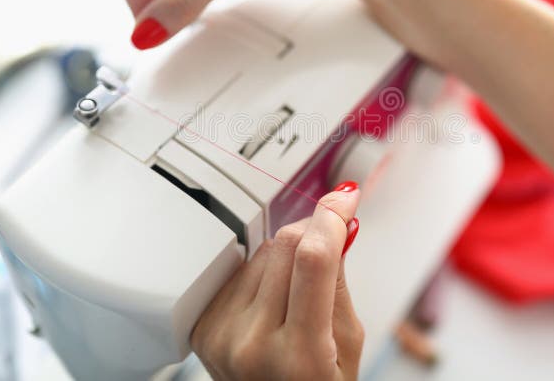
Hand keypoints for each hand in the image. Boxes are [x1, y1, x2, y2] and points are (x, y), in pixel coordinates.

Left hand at [190, 182, 363, 379]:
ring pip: (263, 253)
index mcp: (299, 355)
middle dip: (315, 232)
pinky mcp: (204, 327)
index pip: (313, 260)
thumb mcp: (349, 345)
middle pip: (287, 246)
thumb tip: (339, 225)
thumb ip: (340, 283)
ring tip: (296, 297)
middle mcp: (252, 344)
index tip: (345, 198)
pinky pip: (240, 270)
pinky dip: (262, 274)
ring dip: (288, 257)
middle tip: (331, 242)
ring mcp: (222, 336)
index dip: (332, 217)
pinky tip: (271, 303)